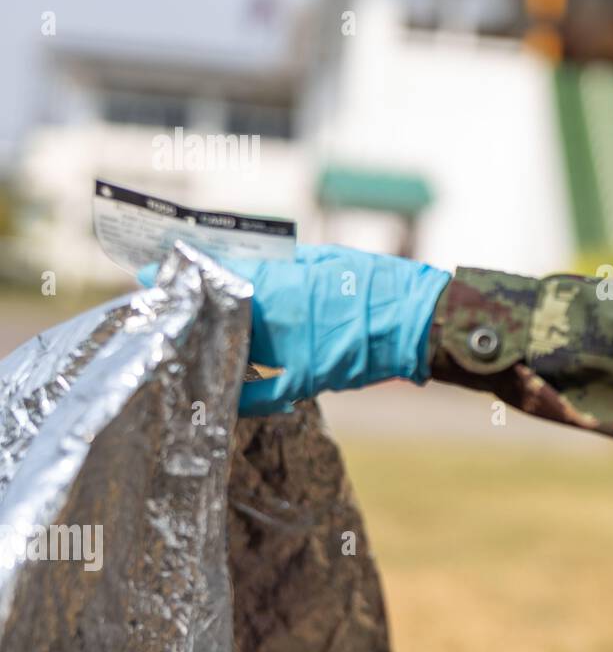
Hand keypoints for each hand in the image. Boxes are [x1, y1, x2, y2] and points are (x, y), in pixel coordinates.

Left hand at [138, 244, 450, 415]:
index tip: (153, 268)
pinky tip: (222, 392)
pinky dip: (243, 393)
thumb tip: (254, 266)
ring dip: (210, 343)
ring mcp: (294, 353)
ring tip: (187, 338)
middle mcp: (283, 319)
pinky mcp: (309, 379)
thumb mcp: (330, 258)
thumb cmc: (380, 282)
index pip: (224, 275)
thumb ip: (288, 265)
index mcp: (288, 282)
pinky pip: (264, 391)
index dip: (186, 272)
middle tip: (161, 300)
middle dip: (190, 307)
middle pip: (220, 314)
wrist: (420, 322)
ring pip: (237, 350)